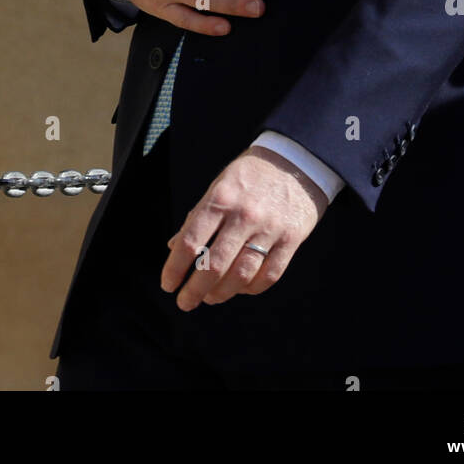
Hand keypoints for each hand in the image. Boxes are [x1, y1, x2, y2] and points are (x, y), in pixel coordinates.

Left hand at [160, 147, 327, 309]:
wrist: (296, 160)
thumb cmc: (250, 175)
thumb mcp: (220, 185)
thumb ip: (198, 216)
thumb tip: (174, 247)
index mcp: (221, 199)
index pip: (191, 242)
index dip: (175, 268)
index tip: (168, 284)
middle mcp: (244, 215)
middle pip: (214, 265)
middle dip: (194, 291)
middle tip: (184, 302)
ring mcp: (269, 229)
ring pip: (241, 275)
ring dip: (221, 294)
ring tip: (210, 298)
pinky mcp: (291, 239)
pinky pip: (269, 275)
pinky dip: (252, 288)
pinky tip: (240, 288)